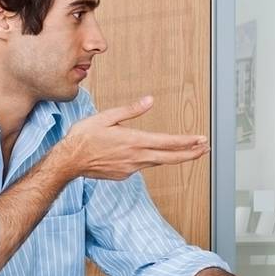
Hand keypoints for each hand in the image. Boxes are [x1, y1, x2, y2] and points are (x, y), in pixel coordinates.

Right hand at [56, 96, 209, 179]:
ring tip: (189, 152)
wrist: (68, 161)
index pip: (168, 142)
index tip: (202, 140)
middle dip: (191, 153)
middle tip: (206, 149)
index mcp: (134, 141)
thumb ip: (130, 110)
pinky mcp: (124, 175)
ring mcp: (131, 168)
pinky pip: (142, 166)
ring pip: (158, 162)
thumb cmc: (83, 137)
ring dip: (175, 157)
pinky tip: (149, 154)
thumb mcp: (106, 117)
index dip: (188, 142)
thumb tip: (150, 100)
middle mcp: (136, 157)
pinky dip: (150, 160)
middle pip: (170, 157)